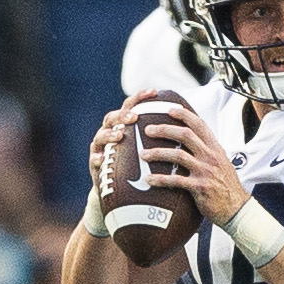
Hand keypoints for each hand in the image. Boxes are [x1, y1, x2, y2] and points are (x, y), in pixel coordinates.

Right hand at [87, 89, 159, 203]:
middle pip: (112, 118)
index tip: (154, 92)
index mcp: (124, 126)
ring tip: (119, 136)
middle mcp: (110, 133)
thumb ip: (162, 137)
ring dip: (109, 135)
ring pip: (100, 137)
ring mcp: (101, 148)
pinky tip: (101, 159)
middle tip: (134, 117)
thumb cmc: (139, 167)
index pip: (131, 106)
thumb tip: (189, 125)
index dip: (141, 98)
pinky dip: (97, 159)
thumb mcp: (151, 150)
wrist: (121, 192)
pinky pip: (94, 160)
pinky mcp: (95, 166)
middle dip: (122, 115)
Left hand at [140, 105, 247, 224]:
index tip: (168, 109)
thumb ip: (208, 152)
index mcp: (216, 149)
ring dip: (157, 153)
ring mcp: (205, 171)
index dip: (183, 114)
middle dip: (164, 130)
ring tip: (143, 154)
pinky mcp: (200, 187)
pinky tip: (149, 179)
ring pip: (178, 155)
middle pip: (185, 135)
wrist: (236, 209)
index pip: (199, 124)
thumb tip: (192, 143)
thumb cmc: (226, 187)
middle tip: (148, 130)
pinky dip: (160, 179)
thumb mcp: (222, 163)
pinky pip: (176, 180)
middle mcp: (211, 157)